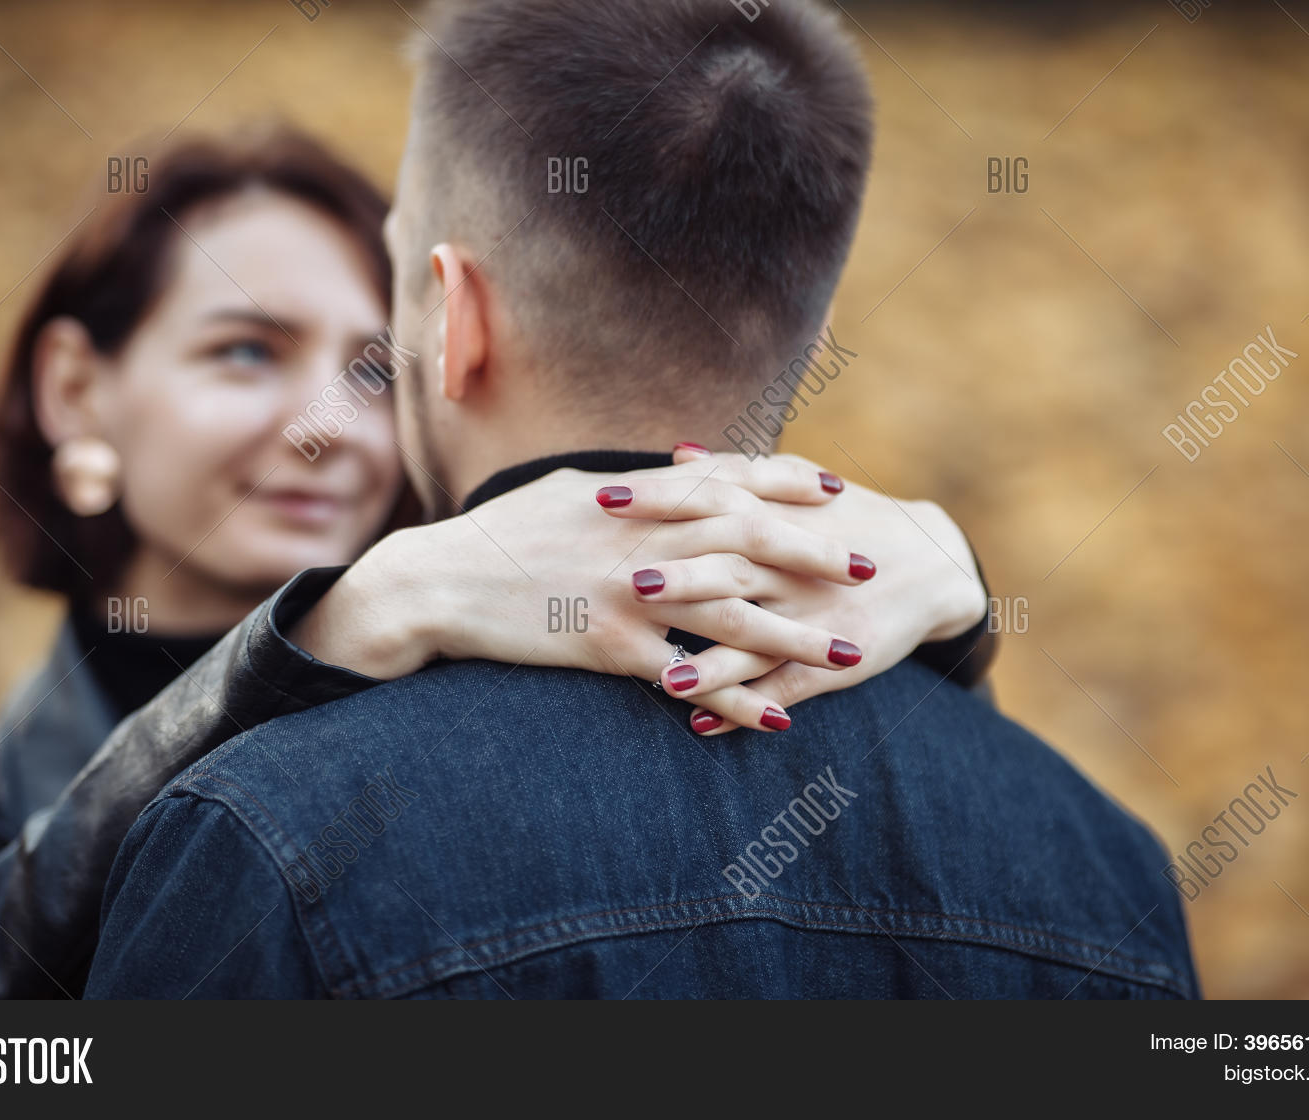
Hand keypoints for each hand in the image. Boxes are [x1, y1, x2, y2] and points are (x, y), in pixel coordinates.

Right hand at [291, 453, 879, 729]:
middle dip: (815, 552)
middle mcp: (643, 537)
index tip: (832, 488)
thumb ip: (629, 488)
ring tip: (850, 652)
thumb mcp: (567, 490)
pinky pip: (687, 678)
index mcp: (635, 495)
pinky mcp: (610, 646)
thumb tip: (671, 474)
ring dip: (797, 635)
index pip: (728, 481)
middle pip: (749, 540)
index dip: (785, 483)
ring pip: (734, 613)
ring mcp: (630, 592)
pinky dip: (734, 701)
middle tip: (869, 564)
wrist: (438, 581)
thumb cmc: (500, 533)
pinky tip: (776, 719)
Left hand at [605, 447, 988, 733]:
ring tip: (663, 677)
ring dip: (710, 659)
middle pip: (732, 566)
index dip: (658, 499)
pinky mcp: (830, 661)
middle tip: (630, 581)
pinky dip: (745, 706)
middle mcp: (792, 564)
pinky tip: (701, 725)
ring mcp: (811, 615)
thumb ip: (734, 473)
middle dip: (684, 574)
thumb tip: (675, 452)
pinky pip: (784, 687)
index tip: (603, 496)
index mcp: (777, 515)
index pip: (710, 500)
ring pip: (757, 638)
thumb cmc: (849, 520)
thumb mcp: (799, 488)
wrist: (934, 564)